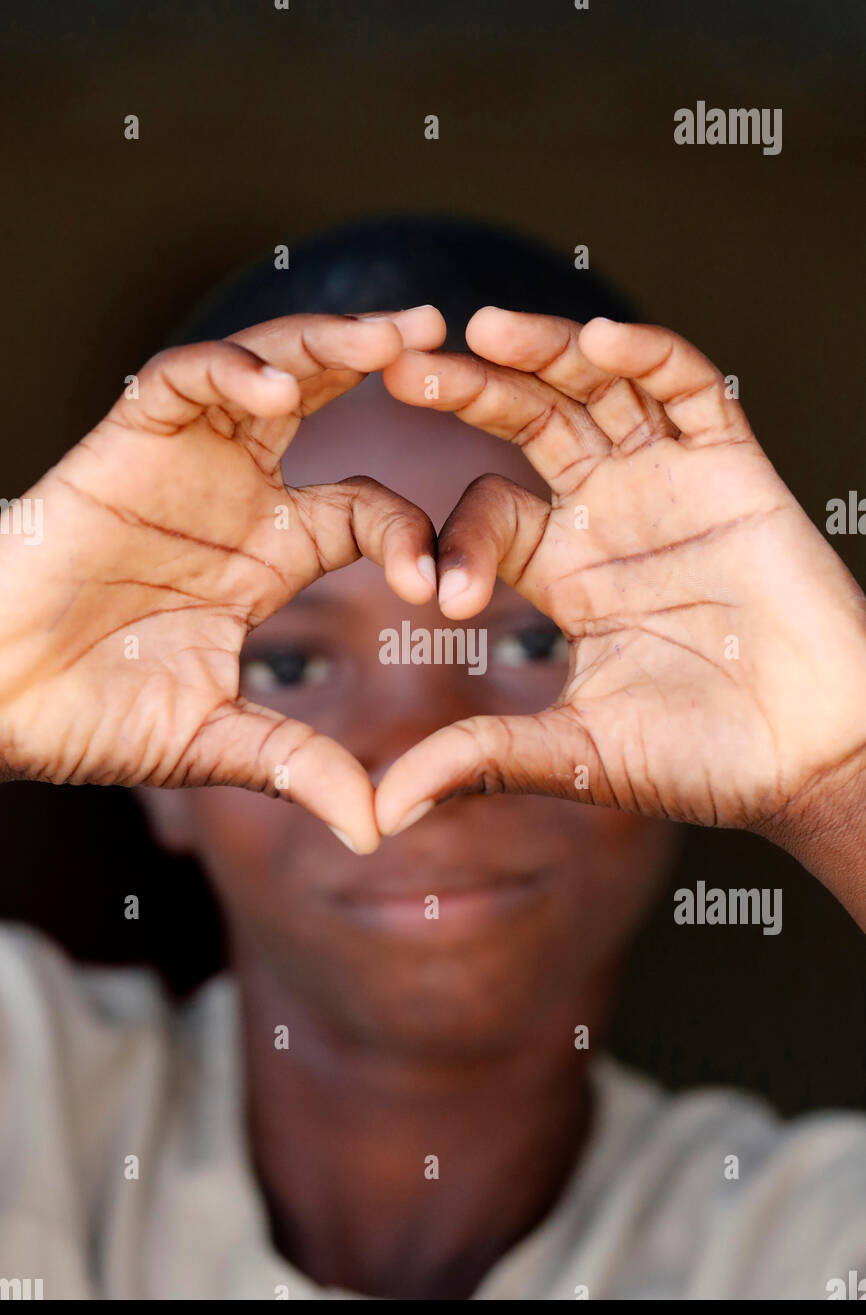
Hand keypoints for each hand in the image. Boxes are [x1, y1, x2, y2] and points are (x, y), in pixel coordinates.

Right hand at [0, 308, 444, 852]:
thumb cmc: (92, 715)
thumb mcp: (214, 741)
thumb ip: (298, 767)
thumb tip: (380, 828)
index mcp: (269, 553)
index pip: (367, 512)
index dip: (409, 535)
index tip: (433, 585)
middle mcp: (238, 493)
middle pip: (327, 403)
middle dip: (385, 369)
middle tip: (450, 343)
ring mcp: (185, 462)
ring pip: (266, 370)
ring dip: (326, 347)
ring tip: (391, 334)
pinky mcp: (125, 444)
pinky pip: (183, 382)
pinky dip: (230, 373)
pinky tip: (277, 389)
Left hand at [376, 308, 865, 847]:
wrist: (810, 761)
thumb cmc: (700, 759)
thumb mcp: (575, 752)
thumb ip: (481, 761)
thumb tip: (383, 812)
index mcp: (565, 570)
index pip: (487, 514)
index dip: (454, 539)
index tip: (436, 597)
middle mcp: (610, 514)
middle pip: (528, 423)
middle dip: (470, 392)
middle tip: (402, 366)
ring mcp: (671, 483)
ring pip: (599, 390)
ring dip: (547, 352)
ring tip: (484, 328)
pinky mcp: (736, 468)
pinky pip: (692, 392)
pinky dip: (651, 359)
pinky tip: (602, 338)